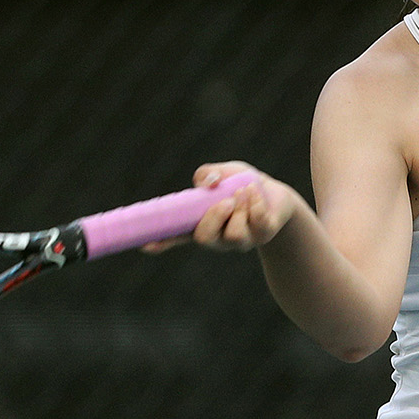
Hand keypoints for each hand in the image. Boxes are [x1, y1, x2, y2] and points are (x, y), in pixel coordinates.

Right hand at [141, 161, 295, 253]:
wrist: (273, 193)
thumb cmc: (240, 184)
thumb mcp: (222, 173)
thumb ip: (208, 174)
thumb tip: (209, 184)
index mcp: (200, 223)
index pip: (176, 236)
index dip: (161, 242)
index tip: (145, 245)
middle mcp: (217, 238)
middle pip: (205, 239)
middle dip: (214, 217)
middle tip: (226, 200)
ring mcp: (240, 241)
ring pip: (234, 235)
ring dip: (239, 208)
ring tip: (243, 192)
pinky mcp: (263, 236)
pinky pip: (258, 224)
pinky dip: (256, 202)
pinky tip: (254, 192)